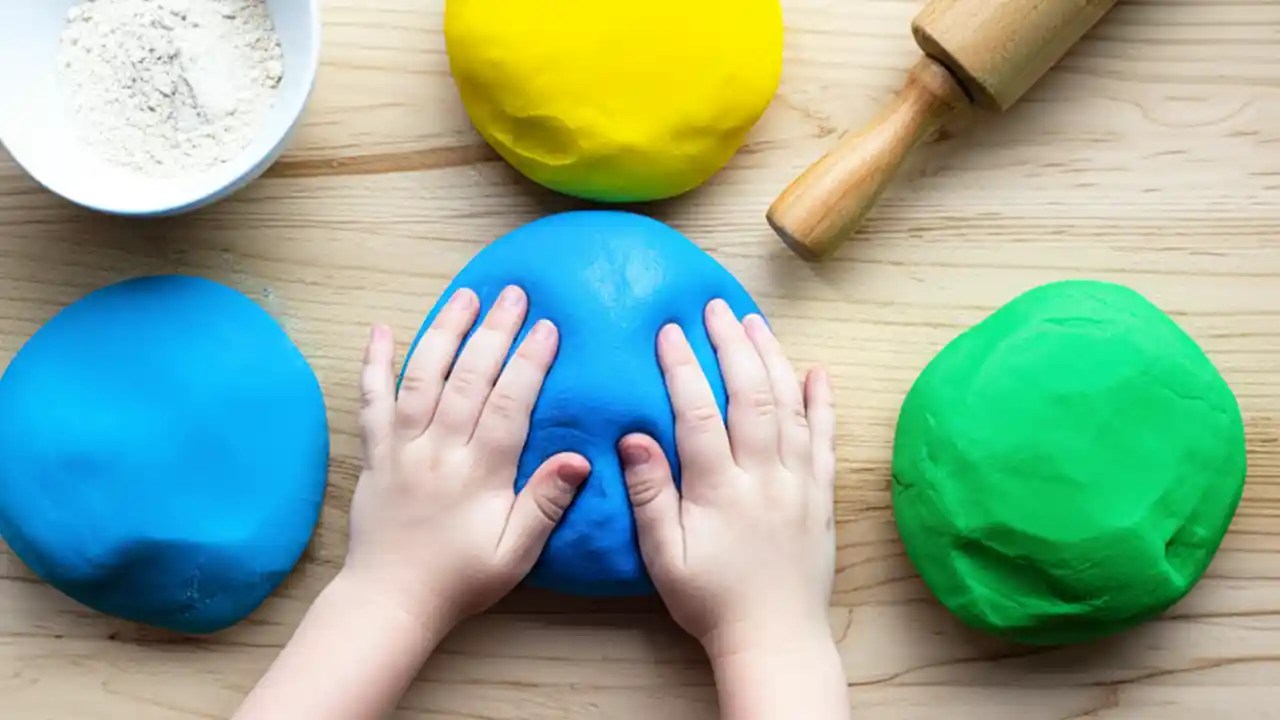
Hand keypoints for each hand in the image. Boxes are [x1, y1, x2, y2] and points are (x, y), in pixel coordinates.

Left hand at [347, 285, 589, 628]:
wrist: (390, 601)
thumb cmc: (460, 579)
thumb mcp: (514, 554)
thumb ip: (545, 504)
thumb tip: (579, 459)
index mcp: (479, 474)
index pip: (508, 405)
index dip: (528, 363)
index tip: (546, 326)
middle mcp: (438, 451)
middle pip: (468, 379)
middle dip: (493, 332)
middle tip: (514, 293)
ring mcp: (401, 448)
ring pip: (422, 378)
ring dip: (444, 332)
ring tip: (465, 296)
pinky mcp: (374, 453)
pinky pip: (371, 401)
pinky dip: (374, 363)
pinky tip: (380, 329)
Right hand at [620, 299, 836, 658]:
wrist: (774, 637)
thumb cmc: (710, 600)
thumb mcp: (665, 557)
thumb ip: (651, 496)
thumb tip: (634, 438)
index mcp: (720, 491)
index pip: (699, 415)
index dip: (683, 368)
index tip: (669, 330)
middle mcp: (765, 477)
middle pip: (750, 396)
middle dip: (731, 345)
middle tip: (715, 307)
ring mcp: (799, 482)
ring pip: (790, 407)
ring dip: (772, 358)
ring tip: (754, 322)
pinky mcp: (821, 494)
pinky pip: (827, 438)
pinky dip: (823, 401)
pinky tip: (816, 371)